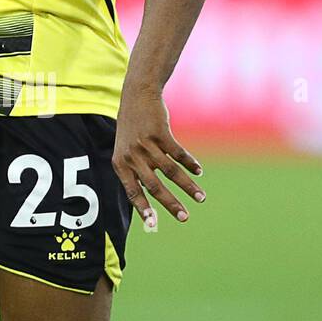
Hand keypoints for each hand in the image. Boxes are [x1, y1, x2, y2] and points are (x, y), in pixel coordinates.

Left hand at [112, 83, 205, 225]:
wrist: (136, 96)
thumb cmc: (132, 128)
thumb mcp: (125, 150)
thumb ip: (135, 171)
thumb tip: (150, 197)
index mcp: (120, 164)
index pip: (132, 192)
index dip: (144, 209)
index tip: (154, 224)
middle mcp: (132, 156)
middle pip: (154, 186)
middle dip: (170, 204)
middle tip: (184, 218)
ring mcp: (145, 144)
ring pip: (170, 172)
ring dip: (188, 186)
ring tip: (201, 198)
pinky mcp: (160, 133)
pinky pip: (178, 153)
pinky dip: (190, 164)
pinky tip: (199, 171)